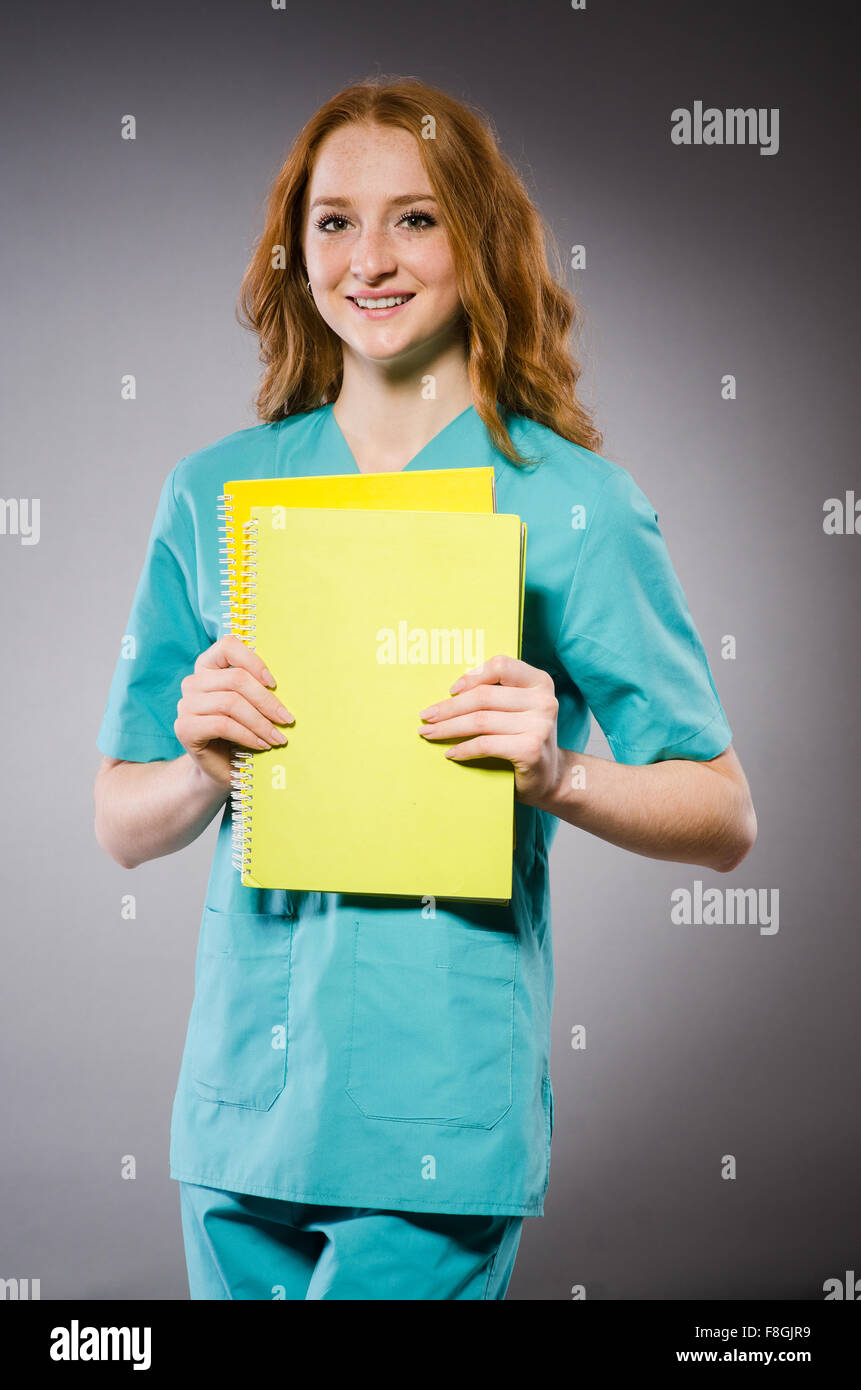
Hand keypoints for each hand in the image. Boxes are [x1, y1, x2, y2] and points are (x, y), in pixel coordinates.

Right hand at [174, 635, 293, 789]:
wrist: (221, 768)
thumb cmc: (242, 732)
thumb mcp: (252, 705)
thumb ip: (259, 687)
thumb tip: (293, 679)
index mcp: (209, 667)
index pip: (228, 645)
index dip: (254, 661)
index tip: (274, 683)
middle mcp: (193, 682)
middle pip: (235, 679)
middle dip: (267, 701)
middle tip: (287, 719)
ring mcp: (186, 704)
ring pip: (230, 703)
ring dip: (260, 723)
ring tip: (277, 738)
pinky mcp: (184, 727)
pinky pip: (222, 725)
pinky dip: (247, 735)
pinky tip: (261, 745)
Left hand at [417, 654, 561, 807]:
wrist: (549, 776)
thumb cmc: (525, 738)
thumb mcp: (517, 709)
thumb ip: (497, 693)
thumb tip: (453, 688)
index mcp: (540, 682)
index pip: (501, 666)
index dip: (472, 676)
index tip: (451, 690)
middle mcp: (544, 700)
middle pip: (484, 696)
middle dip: (449, 708)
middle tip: (426, 717)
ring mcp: (540, 725)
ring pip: (480, 721)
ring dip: (448, 728)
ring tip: (430, 733)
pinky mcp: (531, 749)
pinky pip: (485, 744)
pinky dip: (463, 748)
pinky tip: (451, 752)